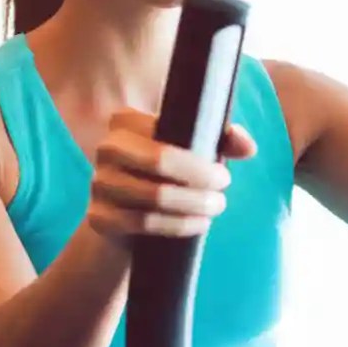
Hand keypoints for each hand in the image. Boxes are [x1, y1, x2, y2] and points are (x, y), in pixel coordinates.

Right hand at [86, 109, 257, 241]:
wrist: (124, 223)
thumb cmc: (164, 177)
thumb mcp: (189, 154)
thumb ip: (221, 140)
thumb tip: (249, 147)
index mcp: (125, 121)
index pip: (167, 131)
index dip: (200, 158)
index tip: (224, 175)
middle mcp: (107, 147)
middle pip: (160, 161)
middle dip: (200, 180)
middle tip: (222, 195)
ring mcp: (99, 183)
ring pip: (154, 195)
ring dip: (193, 205)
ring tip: (215, 209)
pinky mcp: (98, 217)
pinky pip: (144, 222)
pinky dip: (178, 225)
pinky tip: (198, 224)